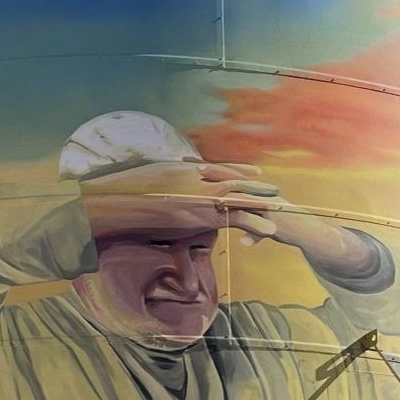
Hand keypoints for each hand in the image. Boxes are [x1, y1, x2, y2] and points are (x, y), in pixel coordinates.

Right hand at [79, 164, 281, 242]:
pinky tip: (269, 229)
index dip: (239, 172)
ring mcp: (202, 198)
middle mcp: (199, 181)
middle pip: (235, 182)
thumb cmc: (126, 191)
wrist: (118, 202)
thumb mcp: (149, 179)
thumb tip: (170, 183)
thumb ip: (167, 181)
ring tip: (282, 208)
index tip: (256, 174)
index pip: (219, 170)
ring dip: (262, 204)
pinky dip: (254, 223)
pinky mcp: (202, 217)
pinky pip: (234, 220)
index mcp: (188, 171)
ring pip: (240, 199)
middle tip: (276, 190)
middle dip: (256, 188)